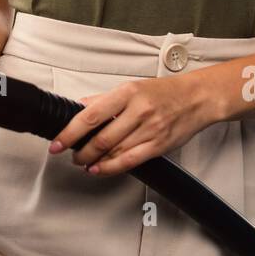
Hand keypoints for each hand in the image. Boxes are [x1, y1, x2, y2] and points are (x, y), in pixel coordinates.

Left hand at [48, 75, 207, 176]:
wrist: (197, 98)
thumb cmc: (164, 92)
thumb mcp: (131, 86)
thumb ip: (104, 99)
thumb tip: (79, 107)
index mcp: (127, 92)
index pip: (91, 115)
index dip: (70, 132)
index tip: (58, 142)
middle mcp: (138, 111)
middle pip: (101, 138)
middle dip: (81, 151)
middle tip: (71, 154)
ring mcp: (150, 129)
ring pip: (114, 152)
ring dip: (94, 161)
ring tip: (84, 162)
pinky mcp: (159, 145)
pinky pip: (130, 161)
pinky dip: (111, 168)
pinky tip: (99, 169)